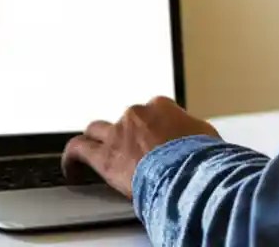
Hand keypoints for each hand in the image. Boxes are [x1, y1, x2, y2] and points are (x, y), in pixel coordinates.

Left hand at [62, 96, 220, 197]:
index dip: (152, 128)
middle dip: (127, 135)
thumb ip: (192, 134)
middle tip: (132, 153)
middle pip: (125, 121)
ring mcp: (118, 133)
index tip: (156, 143)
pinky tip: (72, 170)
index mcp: (161, 106)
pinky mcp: (104, 155)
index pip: (151, 111)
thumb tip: (196, 141)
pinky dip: (72, 159)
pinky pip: (78, 150)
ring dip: (99, 142)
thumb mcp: (206, 138)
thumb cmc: (202, 158)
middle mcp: (136, 114)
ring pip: (97, 131)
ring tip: (95, 155)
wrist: (190, 172)